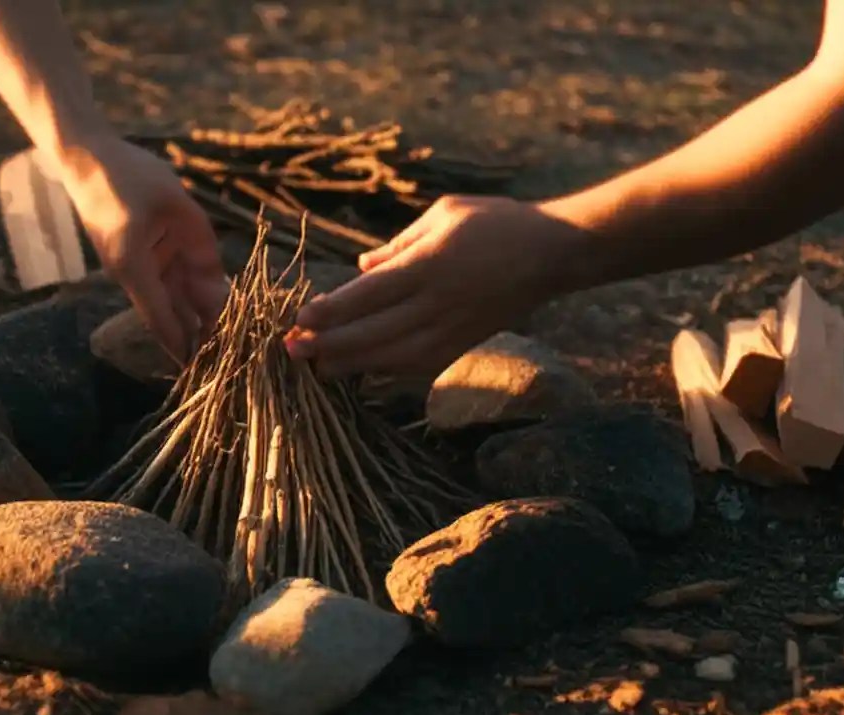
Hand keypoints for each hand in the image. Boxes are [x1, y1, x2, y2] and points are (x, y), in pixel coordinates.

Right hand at [56, 135, 227, 361]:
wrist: (87, 158)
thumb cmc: (127, 175)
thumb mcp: (174, 201)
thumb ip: (200, 241)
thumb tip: (217, 282)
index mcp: (134, 267)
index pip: (161, 318)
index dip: (182, 346)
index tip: (200, 371)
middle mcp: (133, 274)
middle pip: (171, 313)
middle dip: (199, 333)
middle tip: (232, 357)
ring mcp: (136, 266)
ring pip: (174, 298)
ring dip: (198, 315)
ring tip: (232, 337)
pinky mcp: (140, 254)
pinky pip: (170, 279)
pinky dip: (191, 292)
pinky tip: (218, 304)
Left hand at [285, 195, 587, 376]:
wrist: (553, 254)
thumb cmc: (494, 223)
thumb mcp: (442, 215)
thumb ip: (398, 245)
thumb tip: (361, 268)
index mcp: (428, 265)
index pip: (368, 295)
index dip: (331, 311)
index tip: (299, 319)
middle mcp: (437, 302)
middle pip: (372, 333)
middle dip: (328, 345)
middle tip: (291, 350)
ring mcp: (452, 329)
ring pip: (391, 358)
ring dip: (351, 364)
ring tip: (317, 366)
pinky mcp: (463, 344)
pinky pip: (416, 365)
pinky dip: (384, 370)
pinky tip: (360, 369)